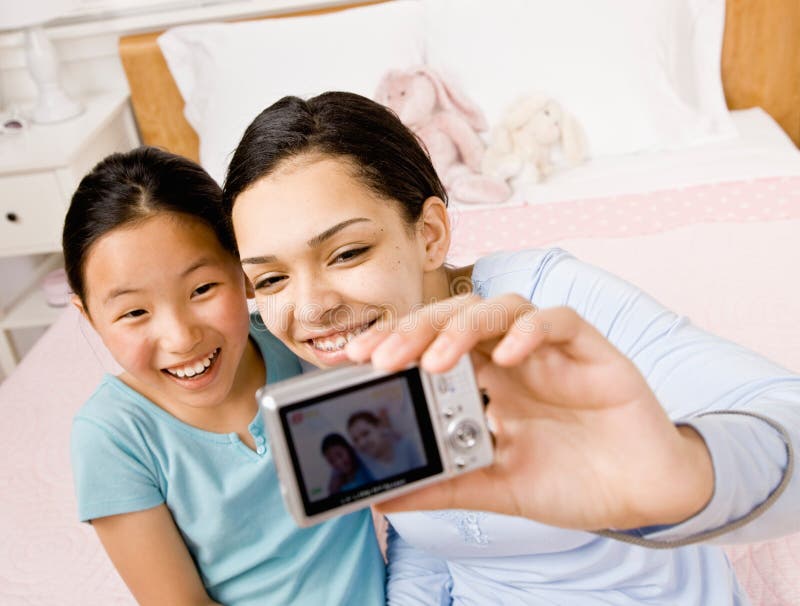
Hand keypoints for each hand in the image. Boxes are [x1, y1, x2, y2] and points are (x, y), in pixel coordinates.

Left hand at [346, 294, 713, 530]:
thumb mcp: (496, 487)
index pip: (430, 345)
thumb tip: (383, 496)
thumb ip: (443, 485)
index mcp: (484, 382)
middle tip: (382, 358)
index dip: (392, 342)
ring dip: (462, 328)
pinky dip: (530, 332)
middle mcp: (510, 357)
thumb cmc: (571, 480)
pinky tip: (508, 359)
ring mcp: (548, 350)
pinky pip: (558, 321)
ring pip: (500, 308)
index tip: (352, 359)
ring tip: (436, 362)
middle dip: (414, 331)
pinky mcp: (589, 349)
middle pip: (455, 316)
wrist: (642, 494)